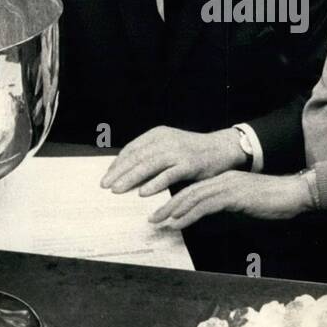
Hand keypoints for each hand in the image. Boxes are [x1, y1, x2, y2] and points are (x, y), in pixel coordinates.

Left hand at [101, 126, 245, 196]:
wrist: (221, 149)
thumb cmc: (192, 152)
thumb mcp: (169, 147)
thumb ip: (151, 155)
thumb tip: (127, 171)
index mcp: (158, 134)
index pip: (132, 148)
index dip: (118, 163)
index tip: (107, 176)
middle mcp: (166, 140)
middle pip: (137, 157)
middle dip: (119, 172)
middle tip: (105, 186)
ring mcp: (177, 151)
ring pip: (149, 165)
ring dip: (131, 178)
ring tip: (117, 190)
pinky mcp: (188, 164)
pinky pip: (168, 175)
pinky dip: (154, 183)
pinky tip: (143, 193)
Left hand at [149, 171, 312, 229]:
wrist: (294, 193)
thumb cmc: (273, 200)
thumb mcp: (244, 203)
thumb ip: (226, 205)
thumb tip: (209, 215)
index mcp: (224, 180)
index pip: (193, 189)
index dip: (174, 200)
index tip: (161, 212)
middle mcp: (223, 179)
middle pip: (188, 191)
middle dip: (168, 205)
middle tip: (152, 218)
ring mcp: (229, 186)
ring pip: (193, 196)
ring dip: (174, 210)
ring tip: (160, 222)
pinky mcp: (235, 195)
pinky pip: (206, 204)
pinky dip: (189, 214)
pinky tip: (179, 222)